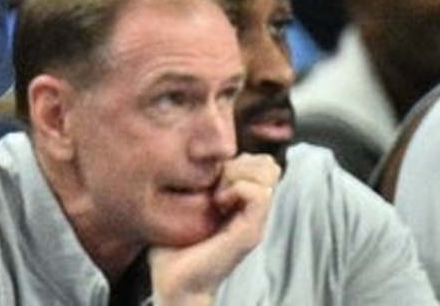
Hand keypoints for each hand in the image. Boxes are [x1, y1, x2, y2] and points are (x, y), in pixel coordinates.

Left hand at [148, 153, 278, 303]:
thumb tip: (197, 157)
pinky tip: (218, 204)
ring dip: (238, 175)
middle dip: (238, 163)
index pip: (258, 162)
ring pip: (267, 172)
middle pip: (266, 164)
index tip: (209, 177)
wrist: (174, 283)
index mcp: (240, 205)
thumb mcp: (185, 205)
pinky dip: (238, 189)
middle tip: (214, 185)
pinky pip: (260, 193)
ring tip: (216, 196)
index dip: (235, 159)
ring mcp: (255, 223)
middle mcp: (252, 213)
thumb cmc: (172, 246)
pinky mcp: (251, 233)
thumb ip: (198, 182)